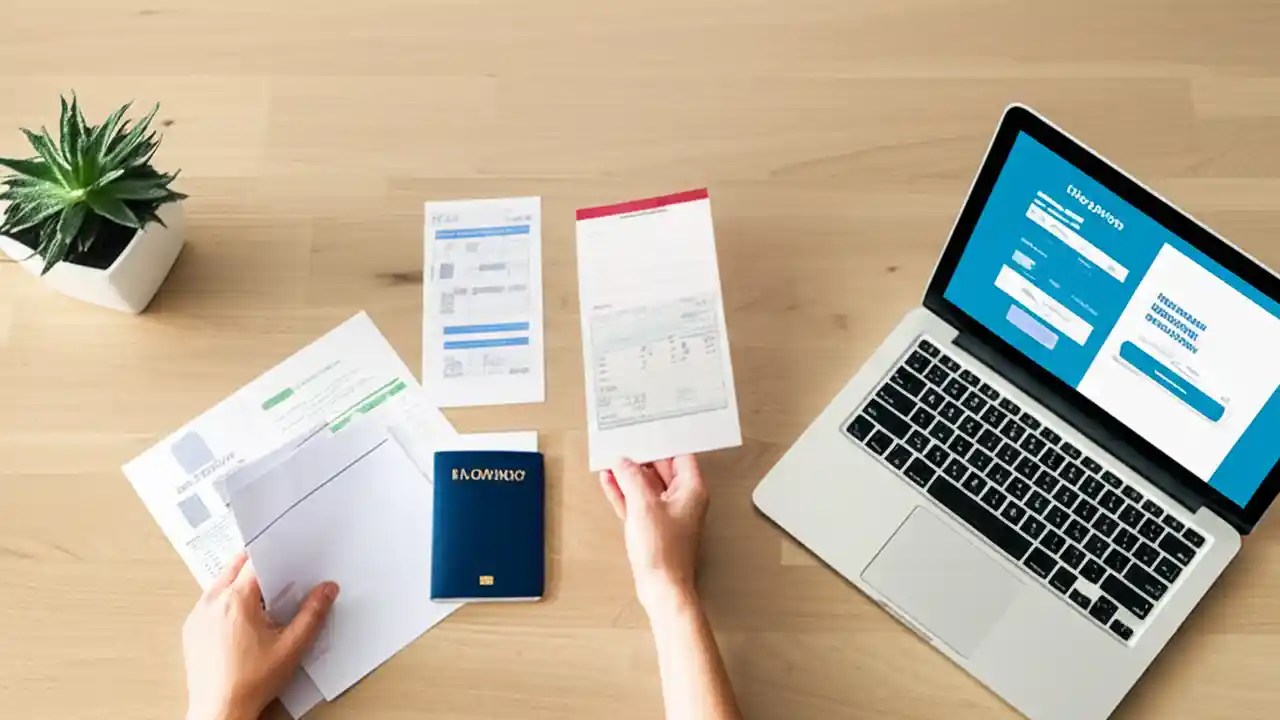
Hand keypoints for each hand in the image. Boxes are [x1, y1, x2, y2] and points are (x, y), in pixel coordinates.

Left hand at [183, 551, 337, 719]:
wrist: (220, 710)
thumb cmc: (250, 683)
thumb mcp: (291, 647)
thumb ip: (312, 614)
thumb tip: (326, 590)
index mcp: (236, 600)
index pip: (255, 561)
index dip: (274, 558)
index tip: (287, 563)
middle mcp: (212, 602)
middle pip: (235, 566)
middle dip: (256, 568)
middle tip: (276, 583)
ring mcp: (197, 615)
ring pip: (220, 583)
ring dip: (239, 584)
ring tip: (260, 605)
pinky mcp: (191, 629)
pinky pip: (209, 602)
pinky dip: (225, 602)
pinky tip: (242, 623)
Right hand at [599, 456, 708, 613]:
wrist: (661, 587)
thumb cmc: (663, 551)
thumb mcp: (643, 505)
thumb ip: (632, 478)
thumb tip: (623, 463)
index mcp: (691, 490)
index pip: (679, 456)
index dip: (662, 444)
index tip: (645, 433)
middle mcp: (683, 499)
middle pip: (661, 470)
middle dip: (640, 459)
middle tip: (621, 445)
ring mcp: (667, 514)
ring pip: (646, 486)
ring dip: (628, 476)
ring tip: (609, 462)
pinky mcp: (653, 527)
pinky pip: (638, 502)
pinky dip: (624, 493)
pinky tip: (609, 482)